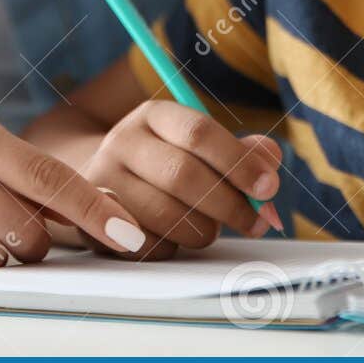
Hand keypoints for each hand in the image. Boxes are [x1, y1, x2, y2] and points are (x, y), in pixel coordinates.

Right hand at [79, 100, 282, 259]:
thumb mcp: (200, 148)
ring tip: (211, 228)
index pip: (199, 132)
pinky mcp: (93, 220)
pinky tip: (177, 237)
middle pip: (183, 175)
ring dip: (203, 230)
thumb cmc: (167, 165)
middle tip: (256, 222)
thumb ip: (240, 152)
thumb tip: (270, 163)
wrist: (104, 183)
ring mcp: (102, 180)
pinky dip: (174, 247)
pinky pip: (147, 244)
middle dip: (230, 204)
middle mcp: (122, 140)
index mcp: (154, 115)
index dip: (239, 162)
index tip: (269, 188)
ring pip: (166, 215)